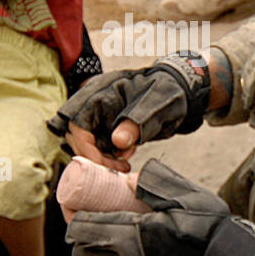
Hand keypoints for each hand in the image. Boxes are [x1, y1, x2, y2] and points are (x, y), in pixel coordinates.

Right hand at [48, 54, 211, 169]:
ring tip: (126, 157)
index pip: (78, 125)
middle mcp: (93, 103)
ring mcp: (98, 113)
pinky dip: (109, 153)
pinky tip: (127, 152)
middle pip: (77, 136)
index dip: (87, 149)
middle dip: (95, 156)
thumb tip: (118, 142)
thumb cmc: (165, 92)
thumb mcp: (154, 108)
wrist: (177, 89)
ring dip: (103, 156)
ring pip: (86, 142)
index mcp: (99, 92)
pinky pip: (97, 142)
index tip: (104, 165)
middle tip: (120, 166)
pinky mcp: (105, 123)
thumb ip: (136, 124)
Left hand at [67, 160, 254, 255]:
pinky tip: (130, 248)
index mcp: (131, 236)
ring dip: (96, 249)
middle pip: (82, 252)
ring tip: (109, 231)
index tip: (77, 202)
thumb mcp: (183, 193)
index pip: (83, 229)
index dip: (74, 214)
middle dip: (79, 234)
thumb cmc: (208, 227)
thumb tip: (128, 180)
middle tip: (89, 217)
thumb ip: (152, 182)